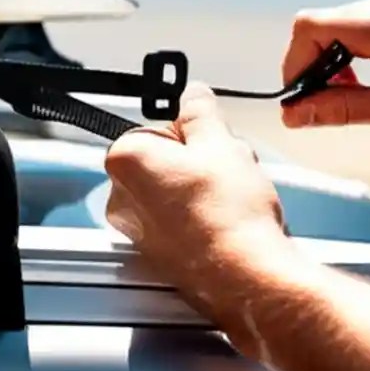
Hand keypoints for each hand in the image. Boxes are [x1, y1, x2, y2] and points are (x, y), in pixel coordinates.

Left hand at [104, 83, 288, 332]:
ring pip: (176, 190)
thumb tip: (192, 94)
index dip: (191, 132)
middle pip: (165, 159)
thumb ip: (200, 110)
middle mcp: (122, 199)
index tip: (211, 142)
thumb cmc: (229, 215)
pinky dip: (205, 215)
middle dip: (200, 159)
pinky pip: (182, 219)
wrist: (248, 276)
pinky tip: (230, 218)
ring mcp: (139, 231)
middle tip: (227, 167)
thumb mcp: (221, 142)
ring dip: (205, 186)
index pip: (155, 127)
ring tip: (233, 196)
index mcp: (125, 162)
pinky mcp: (161, 255)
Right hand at [281, 0, 369, 139]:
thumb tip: (293, 114)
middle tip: (336, 110)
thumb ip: (345, 108)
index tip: (304, 102)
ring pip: (344, 27)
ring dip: (341, 64)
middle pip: (323, 26)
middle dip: (318, 69)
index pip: (309, 28)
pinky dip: (362, 55)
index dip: (295, 65)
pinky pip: (368, 26)